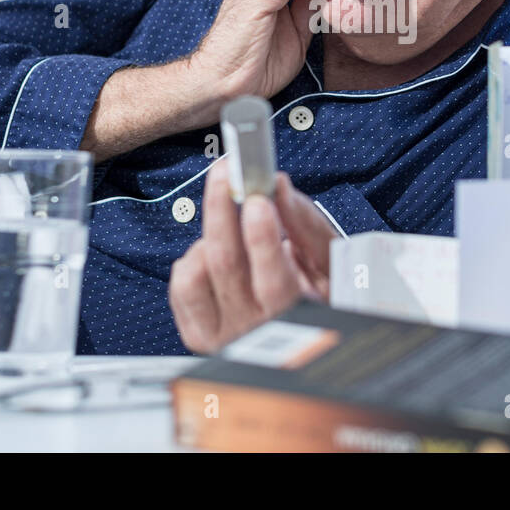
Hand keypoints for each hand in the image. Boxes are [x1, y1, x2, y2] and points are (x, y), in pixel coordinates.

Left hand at [169, 158, 337, 353]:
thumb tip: (277, 184)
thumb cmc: (317, 292)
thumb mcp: (328, 261)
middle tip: (225, 173)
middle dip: (222, 210)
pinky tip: (215, 255)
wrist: (300, 334)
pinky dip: (193, 258)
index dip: (262, 238)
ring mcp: (222, 336)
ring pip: (196, 273)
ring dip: (209, 237)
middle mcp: (257, 330)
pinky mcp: (198, 334)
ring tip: (231, 228)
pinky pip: (181, 285)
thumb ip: (306, 222)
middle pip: (226, 264)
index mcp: (298, 314)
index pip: (275, 282)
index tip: (258, 199)